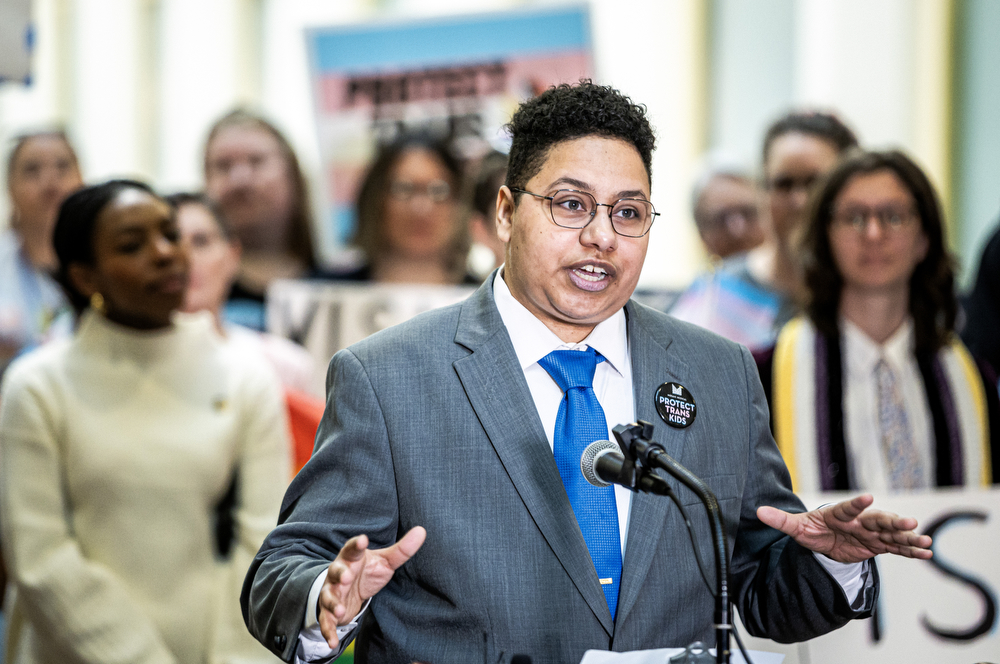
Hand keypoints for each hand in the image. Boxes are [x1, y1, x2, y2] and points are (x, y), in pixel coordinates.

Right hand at [318, 526, 425, 648]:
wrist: (346, 590)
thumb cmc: (366, 571)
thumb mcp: (384, 561)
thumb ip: (402, 549)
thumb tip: (422, 531)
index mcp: (352, 557)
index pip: (353, 548)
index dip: (357, 544)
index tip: (363, 540)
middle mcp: (338, 573)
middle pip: (335, 571)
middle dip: (340, 574)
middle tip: (346, 577)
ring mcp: (331, 592)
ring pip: (328, 596)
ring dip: (333, 603)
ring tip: (340, 610)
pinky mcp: (329, 611)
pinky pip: (326, 621)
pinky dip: (328, 631)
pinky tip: (331, 642)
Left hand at [757, 494, 931, 562]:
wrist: (824, 539)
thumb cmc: (811, 529)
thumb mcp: (795, 527)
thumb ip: (780, 520)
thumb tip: (757, 512)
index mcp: (839, 514)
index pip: (848, 507)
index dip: (857, 503)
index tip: (867, 497)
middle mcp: (859, 521)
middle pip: (877, 520)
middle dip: (893, 522)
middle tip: (910, 523)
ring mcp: (870, 533)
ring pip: (892, 534)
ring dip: (908, 537)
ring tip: (925, 541)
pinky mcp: (878, 545)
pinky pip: (896, 548)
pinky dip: (911, 550)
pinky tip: (927, 553)